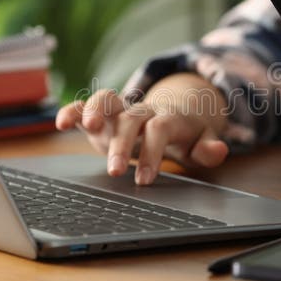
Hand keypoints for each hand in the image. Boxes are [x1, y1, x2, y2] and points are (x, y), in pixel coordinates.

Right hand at [55, 74, 228, 184]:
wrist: (174, 112)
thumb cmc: (185, 134)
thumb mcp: (201, 142)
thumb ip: (208, 148)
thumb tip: (220, 150)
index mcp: (168, 118)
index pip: (160, 130)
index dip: (153, 152)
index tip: (145, 180)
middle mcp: (142, 111)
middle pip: (131, 119)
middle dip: (122, 144)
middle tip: (116, 171)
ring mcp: (121, 110)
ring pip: (107, 100)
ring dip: (95, 111)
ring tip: (88, 127)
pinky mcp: (103, 113)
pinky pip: (85, 105)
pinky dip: (72, 110)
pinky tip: (60, 123)